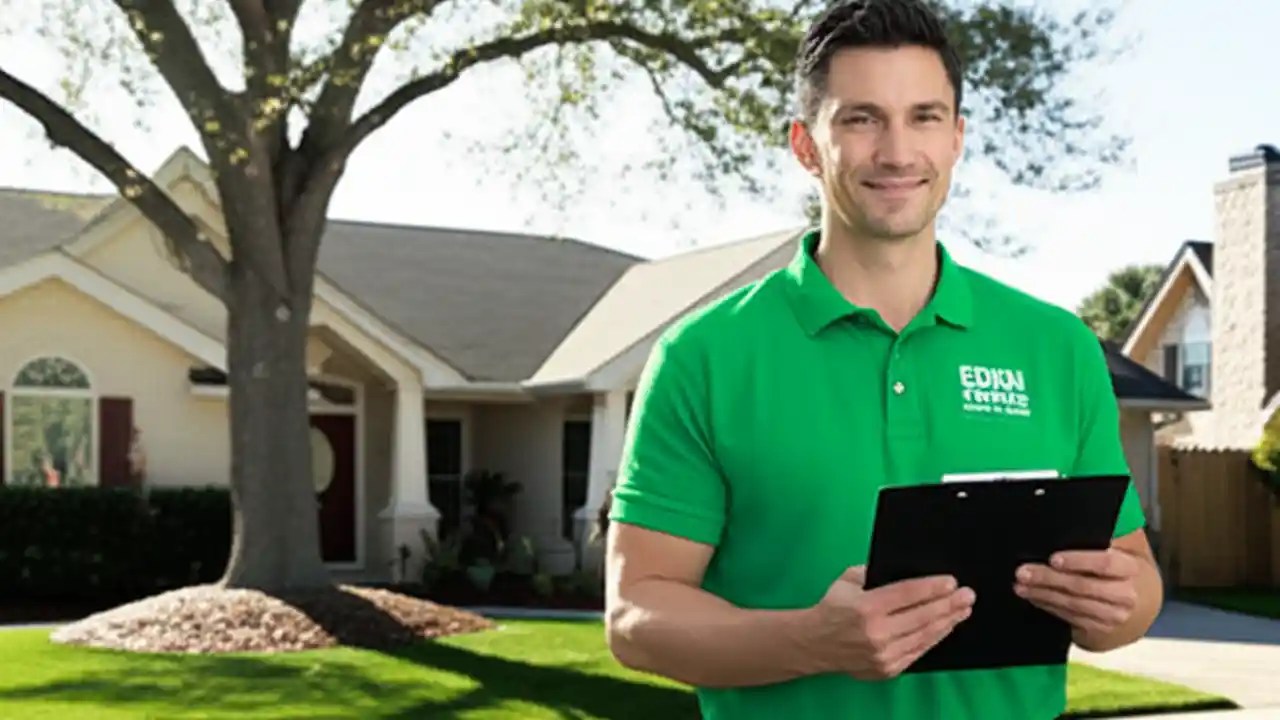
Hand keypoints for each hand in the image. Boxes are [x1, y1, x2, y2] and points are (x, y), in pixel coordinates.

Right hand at [810, 566, 974, 679]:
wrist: (814, 644)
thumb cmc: (833, 608)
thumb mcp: (848, 580)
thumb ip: (874, 571)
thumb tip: (907, 568)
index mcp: (866, 607)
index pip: (908, 594)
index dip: (932, 588)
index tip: (951, 582)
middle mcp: (876, 633)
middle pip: (922, 616)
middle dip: (949, 604)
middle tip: (967, 595)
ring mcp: (883, 654)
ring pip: (925, 636)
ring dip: (947, 622)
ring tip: (963, 610)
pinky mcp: (888, 669)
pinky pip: (918, 652)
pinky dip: (934, 639)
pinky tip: (945, 627)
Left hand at [1014, 550, 1139, 639]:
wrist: (1137, 602)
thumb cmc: (1118, 567)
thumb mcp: (1118, 550)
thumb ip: (1098, 538)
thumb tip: (1066, 526)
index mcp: (1130, 568)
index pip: (1105, 563)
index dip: (1078, 561)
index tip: (1053, 559)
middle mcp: (1125, 595)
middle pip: (1082, 586)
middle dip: (1048, 579)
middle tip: (1022, 572)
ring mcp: (1113, 616)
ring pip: (1072, 604)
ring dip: (1042, 594)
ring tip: (1020, 585)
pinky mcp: (1100, 629)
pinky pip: (1069, 617)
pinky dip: (1048, 606)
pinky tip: (1033, 597)